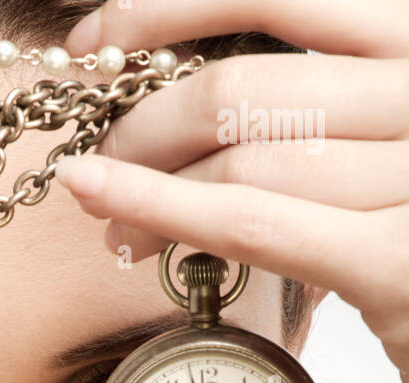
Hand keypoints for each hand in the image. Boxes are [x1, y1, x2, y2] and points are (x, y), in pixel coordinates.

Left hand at [55, 0, 408, 382]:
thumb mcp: (393, 142)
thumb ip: (325, 106)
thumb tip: (192, 98)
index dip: (174, 7)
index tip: (103, 37)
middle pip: (249, 84)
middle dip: (147, 124)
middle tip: (105, 162)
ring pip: (245, 157)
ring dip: (151, 189)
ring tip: (116, 227)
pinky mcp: (401, 258)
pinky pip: (258, 223)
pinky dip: (166, 213)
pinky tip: (112, 212)